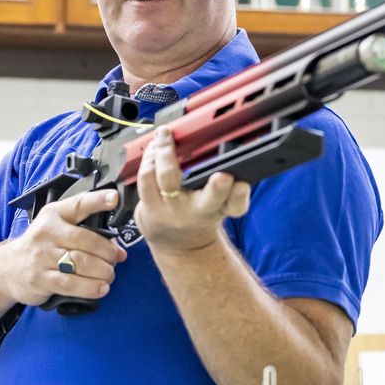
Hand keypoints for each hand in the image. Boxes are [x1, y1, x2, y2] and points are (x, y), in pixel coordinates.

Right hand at [7, 188, 126, 305]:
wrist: (8, 268)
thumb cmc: (42, 246)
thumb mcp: (57, 226)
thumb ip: (86, 232)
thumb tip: (120, 251)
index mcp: (55, 214)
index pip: (78, 204)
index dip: (98, 201)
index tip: (114, 198)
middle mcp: (47, 232)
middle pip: (86, 240)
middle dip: (108, 252)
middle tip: (115, 259)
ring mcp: (42, 256)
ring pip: (80, 263)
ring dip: (102, 271)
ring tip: (109, 275)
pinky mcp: (40, 279)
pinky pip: (71, 284)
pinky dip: (90, 287)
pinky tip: (101, 288)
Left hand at [134, 126, 250, 253]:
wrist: (181, 246)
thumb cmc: (202, 218)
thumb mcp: (224, 209)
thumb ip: (236, 195)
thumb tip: (241, 181)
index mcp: (214, 209)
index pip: (227, 201)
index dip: (228, 190)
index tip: (225, 177)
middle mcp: (190, 211)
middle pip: (180, 184)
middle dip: (173, 158)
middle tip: (171, 138)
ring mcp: (166, 211)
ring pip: (158, 176)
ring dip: (159, 153)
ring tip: (162, 138)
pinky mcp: (146, 210)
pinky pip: (143, 180)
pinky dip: (147, 160)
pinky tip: (152, 151)